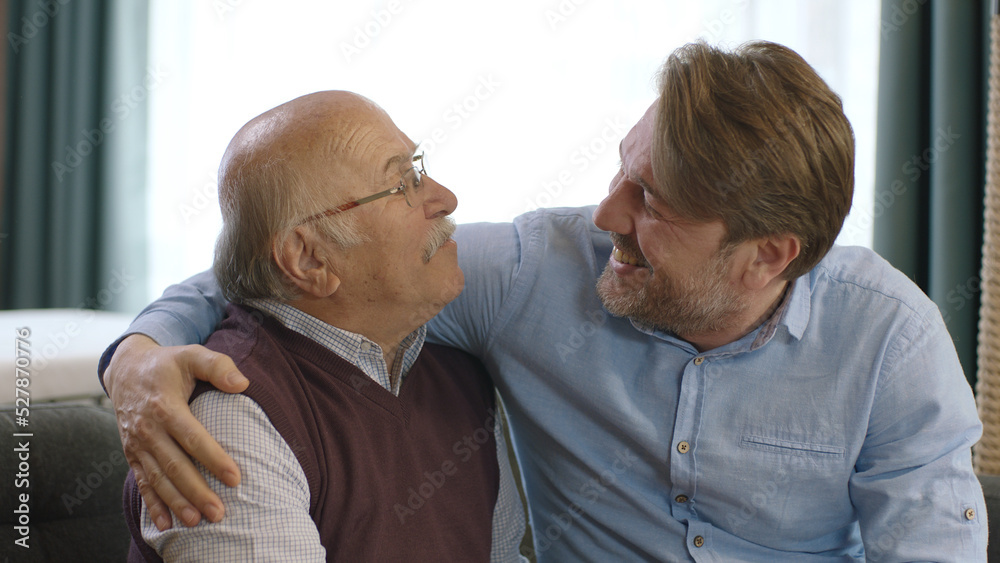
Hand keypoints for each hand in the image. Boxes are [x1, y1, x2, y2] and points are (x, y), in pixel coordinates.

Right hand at [104, 334, 248, 529]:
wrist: (125, 368)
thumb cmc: (167, 363)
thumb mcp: (191, 354)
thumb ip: (217, 365)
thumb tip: (242, 383)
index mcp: (165, 406)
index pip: (193, 438)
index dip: (214, 458)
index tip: (235, 478)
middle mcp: (148, 429)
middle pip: (175, 465)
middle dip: (197, 491)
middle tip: (219, 512)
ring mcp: (137, 443)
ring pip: (158, 479)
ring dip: (177, 502)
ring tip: (197, 521)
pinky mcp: (131, 453)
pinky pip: (142, 481)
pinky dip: (153, 504)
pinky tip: (166, 523)